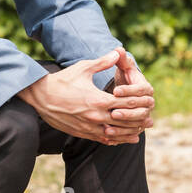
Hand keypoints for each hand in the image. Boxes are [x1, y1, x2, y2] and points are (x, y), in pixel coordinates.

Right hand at [17, 50, 152, 145]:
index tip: (150, 100)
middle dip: (139, 119)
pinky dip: (114, 140)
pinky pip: (102, 139)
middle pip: (124, 120)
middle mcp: (96, 115)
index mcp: (98, 99)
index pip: (126, 102)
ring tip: (141, 131)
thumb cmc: (63, 80)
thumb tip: (117, 52)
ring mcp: (89, 126)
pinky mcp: (82, 133)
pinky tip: (122, 140)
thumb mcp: (83, 68)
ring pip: (115, 133)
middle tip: (151, 118)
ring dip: (129, 132)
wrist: (41, 97)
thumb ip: (102, 62)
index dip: (140, 102)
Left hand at [103, 47, 154, 138]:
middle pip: (142, 108)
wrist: (125, 93)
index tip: (115, 91)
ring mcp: (145, 115)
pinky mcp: (138, 126)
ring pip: (138, 122)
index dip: (129, 91)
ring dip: (125, 124)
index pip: (141, 90)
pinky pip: (133, 132)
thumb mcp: (122, 68)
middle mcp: (149, 103)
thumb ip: (121, 59)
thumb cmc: (123, 78)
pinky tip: (109, 134)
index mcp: (147, 88)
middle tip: (113, 111)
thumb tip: (118, 49)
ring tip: (110, 124)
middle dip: (127, 110)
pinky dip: (122, 134)